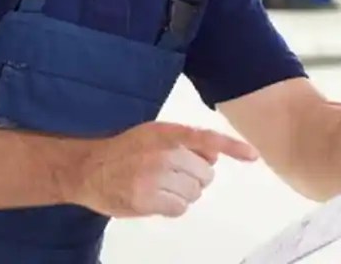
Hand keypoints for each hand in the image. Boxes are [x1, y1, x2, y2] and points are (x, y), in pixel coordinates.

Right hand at [69, 121, 258, 218]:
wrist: (88, 168)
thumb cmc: (124, 151)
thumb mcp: (153, 134)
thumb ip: (184, 141)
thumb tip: (212, 156)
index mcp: (167, 133)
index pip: (206, 138)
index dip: (232, 147)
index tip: (252, 155)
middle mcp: (164, 152)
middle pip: (205, 175)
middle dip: (193, 178)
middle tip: (170, 176)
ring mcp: (155, 176)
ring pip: (193, 193)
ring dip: (181, 194)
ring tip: (158, 186)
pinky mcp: (147, 198)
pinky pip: (179, 208)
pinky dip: (171, 207)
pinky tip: (155, 198)